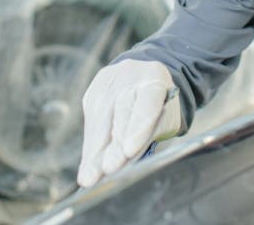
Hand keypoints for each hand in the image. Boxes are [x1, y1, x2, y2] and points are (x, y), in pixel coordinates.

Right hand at [77, 59, 180, 187]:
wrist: (144, 78)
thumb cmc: (160, 105)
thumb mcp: (166, 117)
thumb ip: (150, 135)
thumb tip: (126, 161)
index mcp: (154, 78)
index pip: (147, 103)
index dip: (139, 127)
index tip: (129, 151)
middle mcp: (129, 75)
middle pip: (121, 113)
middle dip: (113, 145)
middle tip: (107, 170)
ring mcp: (108, 81)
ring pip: (101, 120)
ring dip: (95, 151)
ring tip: (90, 177)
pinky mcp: (93, 92)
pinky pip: (91, 122)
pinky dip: (90, 147)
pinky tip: (87, 166)